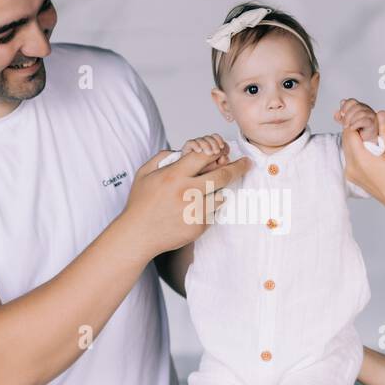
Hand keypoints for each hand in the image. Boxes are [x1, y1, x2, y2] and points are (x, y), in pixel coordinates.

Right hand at [122, 144, 250, 257]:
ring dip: (219, 192)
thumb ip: (163, 156)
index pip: (205, 156)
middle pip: (222, 175)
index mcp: (174, 175)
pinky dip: (208, 209)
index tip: (225, 151)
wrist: (138, 234)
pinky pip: (213, 213)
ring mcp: (194, 210)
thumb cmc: (141, 203)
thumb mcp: (145, 172)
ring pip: (220, 195)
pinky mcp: (198, 226)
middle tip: (247, 164)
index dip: (217, 151)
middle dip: (238, 167)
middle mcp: (187, 191)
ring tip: (205, 194)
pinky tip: (194, 211)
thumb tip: (183, 150)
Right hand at [178, 133, 231, 174]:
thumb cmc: (204, 170)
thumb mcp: (217, 167)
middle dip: (214, 144)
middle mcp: (203, 145)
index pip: (215, 137)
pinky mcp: (187, 148)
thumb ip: (223, 161)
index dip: (219, 140)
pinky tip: (199, 151)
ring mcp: (195, 146)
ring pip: (201, 139)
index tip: (222, 146)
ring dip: (206, 145)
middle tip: (216, 152)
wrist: (192, 175)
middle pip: (209, 137)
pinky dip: (196, 145)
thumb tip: (225, 156)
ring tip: (209, 153)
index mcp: (211, 146)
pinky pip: (191, 143)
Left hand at [334, 98, 379, 144]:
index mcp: (359, 106)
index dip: (345, 106)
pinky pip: (364, 121)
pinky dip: (356, 124)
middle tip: (344, 124)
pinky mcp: (372, 124)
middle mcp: (366, 109)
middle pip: (356, 107)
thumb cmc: (358, 129)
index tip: (341, 114)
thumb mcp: (347, 122)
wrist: (366, 139)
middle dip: (347, 116)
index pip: (352, 101)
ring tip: (348, 127)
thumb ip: (341, 117)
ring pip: (361, 113)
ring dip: (351, 120)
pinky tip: (352, 128)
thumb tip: (336, 113)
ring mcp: (370, 116)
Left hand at [340, 110, 384, 209]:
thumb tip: (380, 113)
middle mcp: (351, 166)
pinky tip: (366, 142)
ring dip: (354, 135)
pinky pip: (350, 156)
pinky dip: (356, 146)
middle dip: (354, 125)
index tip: (365, 113)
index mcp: (360, 159)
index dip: (355, 119)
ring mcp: (350, 173)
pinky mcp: (353, 176)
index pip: (349, 131)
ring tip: (367, 127)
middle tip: (366, 117)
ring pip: (347, 146)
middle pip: (346, 138)